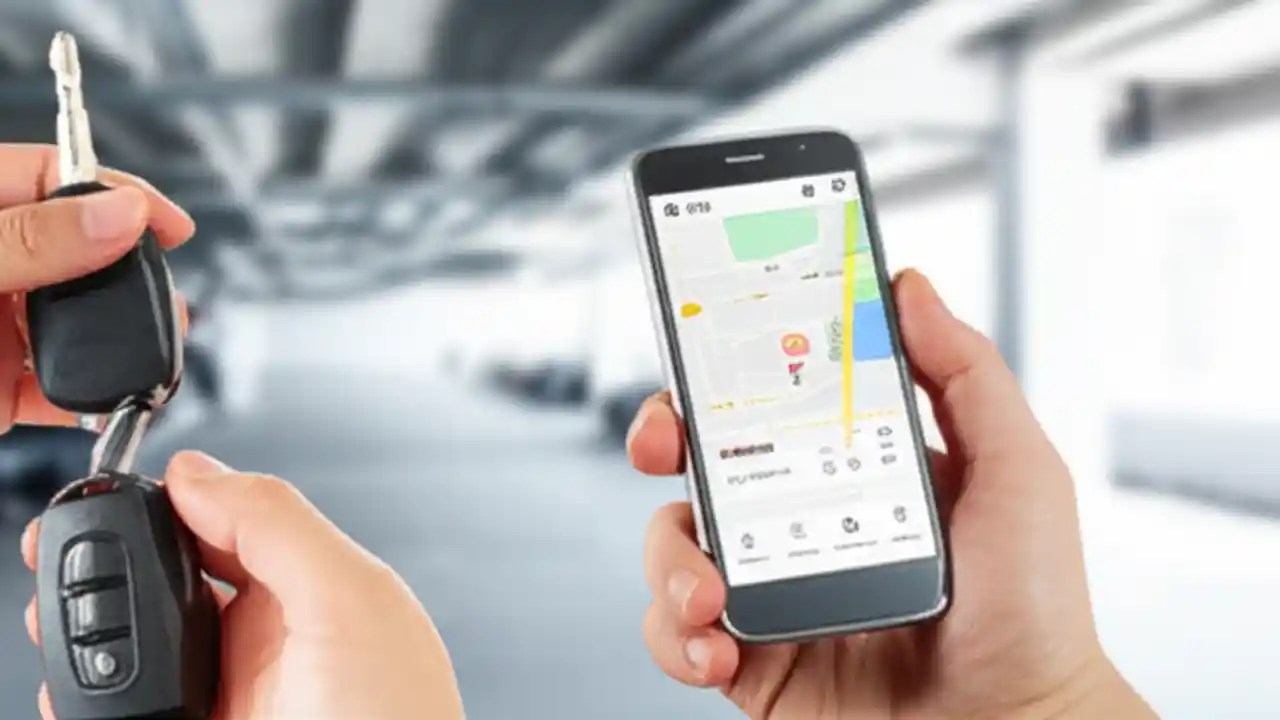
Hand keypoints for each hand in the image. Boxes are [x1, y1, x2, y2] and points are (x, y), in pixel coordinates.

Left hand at [0, 143, 194, 431]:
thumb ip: (32, 240)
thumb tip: (119, 212)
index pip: (50, 176)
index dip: (118, 192)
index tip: (171, 223)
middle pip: (80, 253)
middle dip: (133, 277)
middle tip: (168, 299)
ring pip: (76, 323)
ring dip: (121, 340)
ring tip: (154, 355)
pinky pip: (55, 389)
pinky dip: (91, 396)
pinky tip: (111, 398)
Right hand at [21, 451, 464, 718]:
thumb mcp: (351, 603)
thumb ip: (279, 526)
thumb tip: (200, 472)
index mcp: (312, 590)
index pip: (225, 523)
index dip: (168, 502)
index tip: (110, 499)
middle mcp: (269, 643)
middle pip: (171, 586)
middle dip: (115, 570)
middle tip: (64, 565)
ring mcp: (231, 697)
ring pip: (143, 653)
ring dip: (96, 639)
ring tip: (63, 630)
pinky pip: (128, 713)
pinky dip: (91, 704)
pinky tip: (77, 698)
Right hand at [628, 270, 1154, 718]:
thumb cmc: (1033, 610)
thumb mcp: (1018, 471)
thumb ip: (967, 373)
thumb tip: (910, 287)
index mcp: (855, 465)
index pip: (775, 394)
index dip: (728, 362)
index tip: (703, 334)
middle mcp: (801, 519)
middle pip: (704, 456)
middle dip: (661, 434)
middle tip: (661, 442)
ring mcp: (772, 587)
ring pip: (674, 543)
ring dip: (670, 558)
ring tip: (709, 591)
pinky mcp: (750, 654)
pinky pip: (676, 631)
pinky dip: (675, 635)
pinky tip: (717, 646)